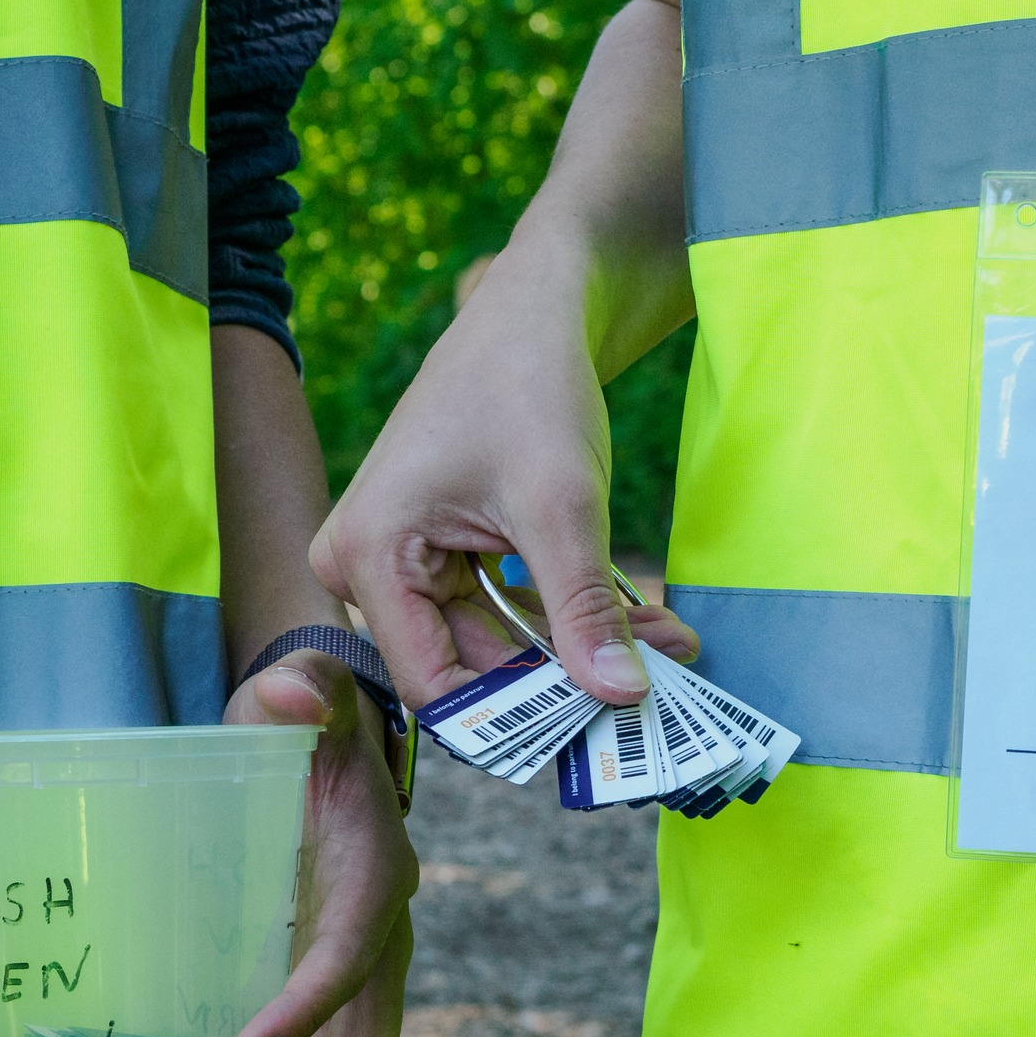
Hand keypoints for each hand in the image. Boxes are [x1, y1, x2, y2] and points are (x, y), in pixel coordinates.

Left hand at [165, 651, 419, 1036]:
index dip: (307, 1011)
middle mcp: (378, 937)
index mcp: (376, 874)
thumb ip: (306, 688)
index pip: (354, 957)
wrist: (327, 736)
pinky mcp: (324, 984)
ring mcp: (355, 971)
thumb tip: (290, 696)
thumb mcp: (309, 693)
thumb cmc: (308, 719)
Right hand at [310, 232, 698, 708]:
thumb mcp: (565, 506)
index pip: (435, 684)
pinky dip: (570, 615)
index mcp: (369, 554)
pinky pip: (503, 610)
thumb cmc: (531, 385)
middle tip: (661, 681)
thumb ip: (583, 609)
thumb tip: (619, 697)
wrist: (536, 309)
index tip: (600, 727)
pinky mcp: (439, 555)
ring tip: (670, 648)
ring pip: (497, 641)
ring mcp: (401, 562)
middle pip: (469, 664)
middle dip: (566, 675)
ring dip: (581, 646)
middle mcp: (365, 566)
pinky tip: (646, 624)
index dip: (517, 714)